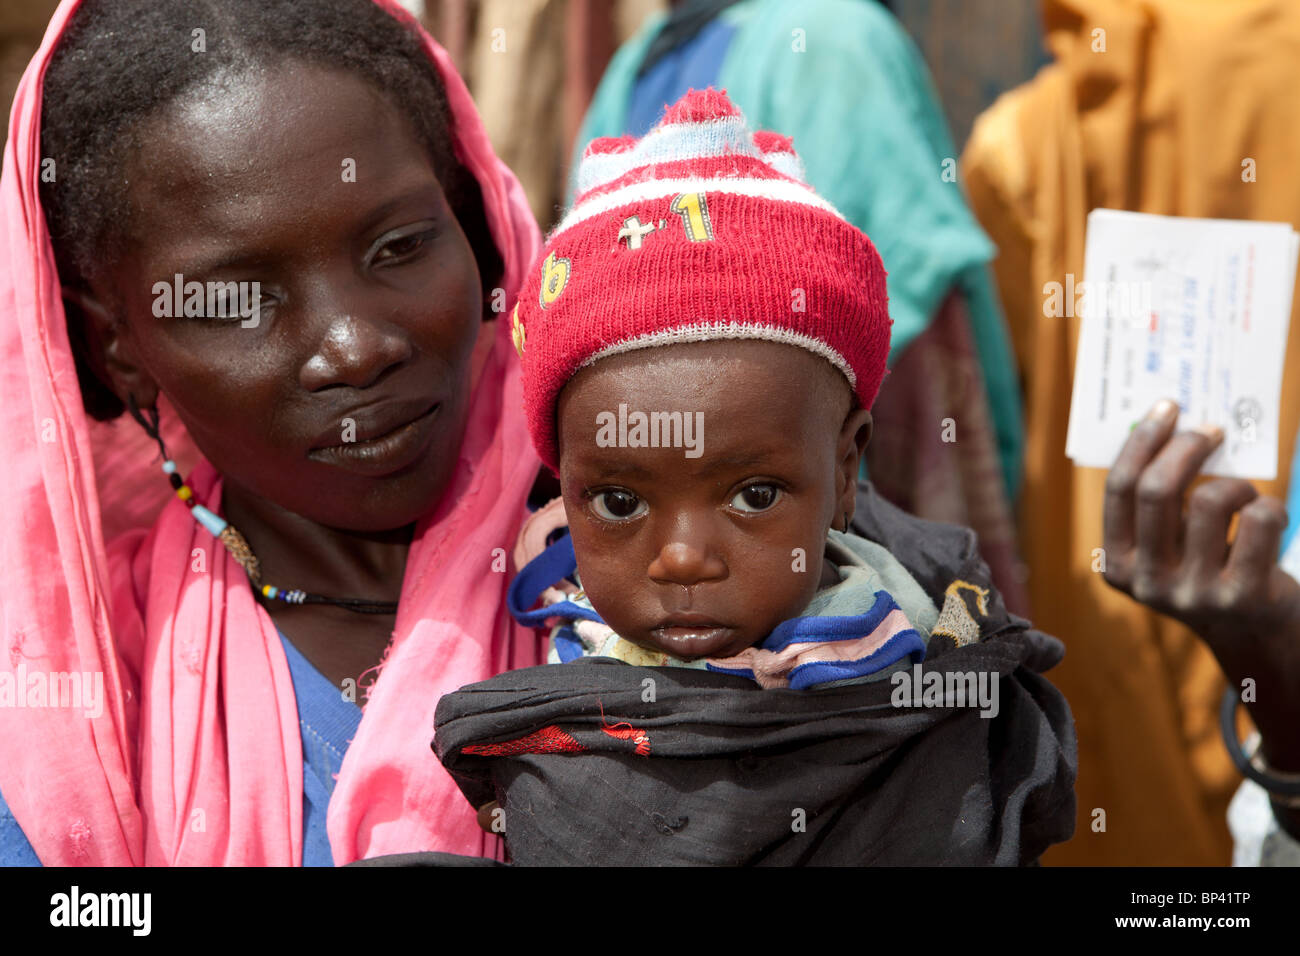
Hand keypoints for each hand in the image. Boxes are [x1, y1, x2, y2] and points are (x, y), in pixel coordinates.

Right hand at [1102, 399, 1299, 776]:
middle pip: (1157, 489)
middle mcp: (1148, 584)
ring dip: (1235, 484)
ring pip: (1212, 500)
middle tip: (1210, 429)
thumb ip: (1155, 503)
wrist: (1251, 634)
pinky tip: (1265, 519)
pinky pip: (1258, 519)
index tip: (1168, 409)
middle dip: (1186, 445)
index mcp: (1117, 565)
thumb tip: (1167, 425)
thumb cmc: (1204, 568)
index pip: (1120, 489)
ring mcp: (1194, 593)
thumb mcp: (1165, 545)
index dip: (1143, 441)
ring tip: (1242, 494)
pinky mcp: (1243, 596)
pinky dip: (1269, 506)